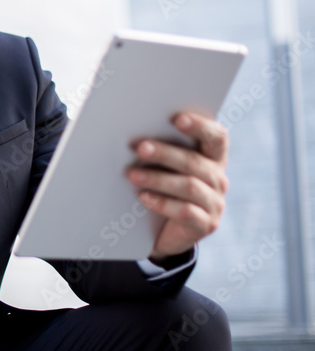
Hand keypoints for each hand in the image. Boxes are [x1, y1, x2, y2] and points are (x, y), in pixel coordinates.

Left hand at [126, 111, 229, 260]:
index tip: (177, 118)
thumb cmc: (160, 188)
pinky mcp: (206, 224)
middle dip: (165, 153)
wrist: (162, 232)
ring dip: (158, 179)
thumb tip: (133, 133)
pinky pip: (185, 212)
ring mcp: (215, 203)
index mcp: (212, 158)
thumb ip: (159, 151)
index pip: (216, 137)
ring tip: (132, 175)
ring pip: (189, 186)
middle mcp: (218, 179)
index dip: (200, 126)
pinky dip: (162, 203)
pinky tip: (144, 197)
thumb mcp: (162, 168)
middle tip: (140, 148)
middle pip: (194, 161)